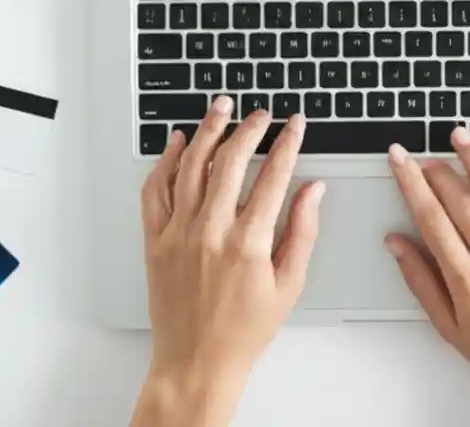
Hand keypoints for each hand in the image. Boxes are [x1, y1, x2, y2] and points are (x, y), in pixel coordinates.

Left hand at [132, 97, 323, 426]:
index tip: (294, 124)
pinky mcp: (155, 240)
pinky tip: (177, 143)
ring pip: (191, 167)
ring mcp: (178, 233)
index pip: (273, 176)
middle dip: (249, 129)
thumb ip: (302, 231)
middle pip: (230, 161)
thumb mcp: (289, 284)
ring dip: (207, 131)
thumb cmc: (244, 330)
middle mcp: (211, 232)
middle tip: (260, 113)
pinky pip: (155, 191)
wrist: (197, 361)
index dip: (287, 143)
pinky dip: (166, 162)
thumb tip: (313, 190)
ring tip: (220, 109)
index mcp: (248, 243)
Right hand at [385, 126, 469, 426]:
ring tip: (460, 136)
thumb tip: (396, 242)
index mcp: (467, 284)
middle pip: (461, 205)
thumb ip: (421, 281)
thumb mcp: (449, 328)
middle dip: (438, 173)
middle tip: (423, 153)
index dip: (411, 185)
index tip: (400, 161)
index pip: (432, 220)